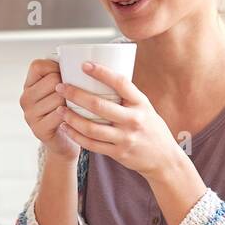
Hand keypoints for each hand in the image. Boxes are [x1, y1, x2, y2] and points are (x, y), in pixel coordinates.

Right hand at [20, 58, 79, 161]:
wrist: (65, 142)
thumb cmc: (67, 110)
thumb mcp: (61, 89)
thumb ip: (64, 73)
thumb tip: (83, 57)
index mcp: (28, 85)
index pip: (38, 66)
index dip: (55, 68)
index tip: (65, 77)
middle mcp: (25, 99)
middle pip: (52, 80)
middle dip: (68, 86)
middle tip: (74, 96)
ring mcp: (30, 115)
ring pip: (58, 97)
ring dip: (71, 102)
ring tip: (74, 108)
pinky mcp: (39, 129)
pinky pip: (60, 114)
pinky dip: (71, 115)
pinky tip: (73, 118)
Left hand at [59, 61, 186, 182]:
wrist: (164, 159)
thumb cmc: (152, 129)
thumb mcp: (146, 108)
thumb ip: (128, 97)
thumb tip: (103, 79)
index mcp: (141, 104)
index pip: (121, 83)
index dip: (102, 72)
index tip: (85, 65)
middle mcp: (134, 120)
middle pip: (99, 105)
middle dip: (76, 95)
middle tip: (61, 88)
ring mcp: (125, 138)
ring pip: (91, 128)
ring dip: (71, 118)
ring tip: (60, 109)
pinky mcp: (118, 153)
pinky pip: (92, 144)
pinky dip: (76, 135)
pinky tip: (66, 128)